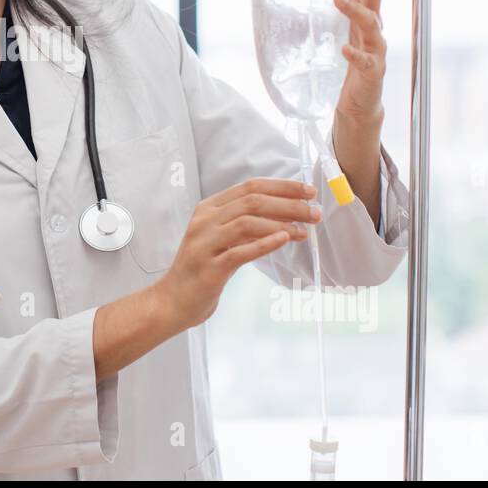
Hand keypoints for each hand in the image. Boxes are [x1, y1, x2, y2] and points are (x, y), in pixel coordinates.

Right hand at [155, 178, 320, 330]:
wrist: (173, 301)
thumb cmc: (201, 269)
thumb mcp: (221, 239)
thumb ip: (245, 225)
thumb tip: (286, 216)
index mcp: (208, 208)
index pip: (250, 187)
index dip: (282, 186)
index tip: (307, 191)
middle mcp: (205, 221)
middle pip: (252, 202)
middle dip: (289, 204)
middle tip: (313, 213)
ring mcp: (205, 243)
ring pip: (248, 222)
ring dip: (282, 223)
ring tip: (304, 230)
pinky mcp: (209, 268)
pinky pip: (240, 251)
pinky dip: (265, 243)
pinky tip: (285, 239)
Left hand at [333, 0, 386, 124]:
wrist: (361, 99)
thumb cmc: (353, 59)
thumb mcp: (344, 27)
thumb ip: (343, 4)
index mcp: (367, 12)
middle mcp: (374, 26)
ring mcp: (376, 48)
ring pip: (372, 22)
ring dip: (354, 8)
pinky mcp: (373, 70)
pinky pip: (367, 60)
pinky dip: (355, 54)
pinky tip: (344, 49)